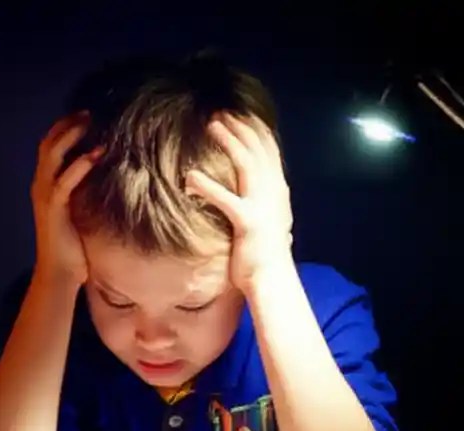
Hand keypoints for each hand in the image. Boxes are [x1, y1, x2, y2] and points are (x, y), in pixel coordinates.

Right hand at [31, 111, 104, 286]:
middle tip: (88, 112)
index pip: (49, 147)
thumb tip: (106, 170)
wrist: (59, 272)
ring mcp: (45, 197)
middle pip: (47, 144)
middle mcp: (40, 186)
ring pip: (51, 156)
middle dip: (67, 125)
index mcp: (45, 185)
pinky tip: (96, 153)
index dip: (64, 128)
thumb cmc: (73, 244)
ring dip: (71, 137)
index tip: (84, 114)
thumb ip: (85, 188)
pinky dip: (79, 165)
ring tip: (90, 124)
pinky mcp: (54, 208)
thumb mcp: (79, 209)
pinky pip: (64, 181)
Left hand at [185, 111, 294, 291]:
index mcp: (278, 191)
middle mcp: (274, 193)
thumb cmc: (264, 253)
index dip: (256, 130)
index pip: (270, 151)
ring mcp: (263, 206)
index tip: (240, 114)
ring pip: (246, 164)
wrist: (273, 279)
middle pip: (258, 150)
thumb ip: (260, 202)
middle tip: (221, 112)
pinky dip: (207, 186)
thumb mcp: (267, 220)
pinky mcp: (248, 222)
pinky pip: (225, 199)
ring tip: (212, 125)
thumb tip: (250, 192)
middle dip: (240, 127)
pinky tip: (190, 177)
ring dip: (229, 141)